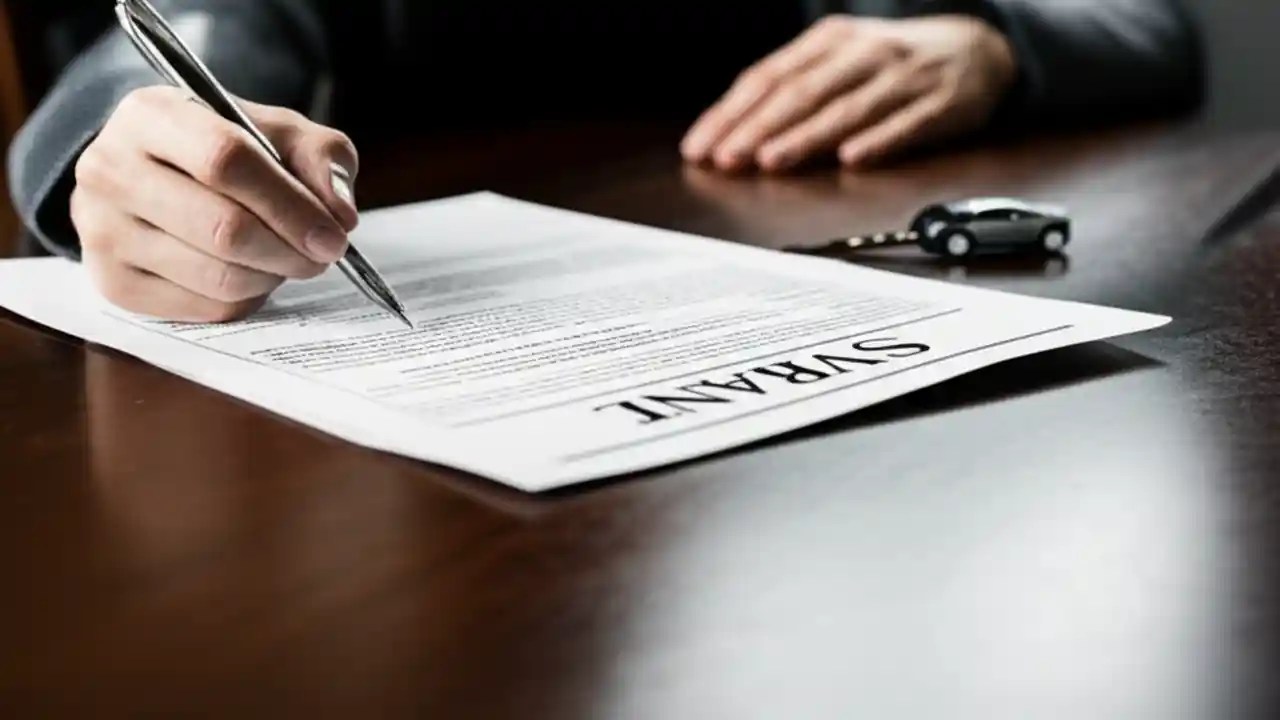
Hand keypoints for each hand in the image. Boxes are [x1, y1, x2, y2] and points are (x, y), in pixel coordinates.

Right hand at [71, 87, 359, 321]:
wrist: (156, 174)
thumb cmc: (225, 147)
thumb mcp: (278, 131)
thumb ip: (321, 156)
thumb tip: (339, 214)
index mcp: (150, 115)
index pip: (226, 161)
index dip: (290, 205)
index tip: (334, 234)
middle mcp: (111, 170)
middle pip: (223, 229)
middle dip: (290, 250)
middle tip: (323, 254)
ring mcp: (103, 231)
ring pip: (218, 277)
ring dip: (273, 276)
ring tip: (286, 257)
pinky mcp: (114, 284)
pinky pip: (206, 309)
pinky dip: (248, 298)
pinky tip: (251, 273)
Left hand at [680, 14, 1016, 172]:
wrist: (978, 47)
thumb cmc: (893, 62)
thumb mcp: (838, 59)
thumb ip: (792, 89)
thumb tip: (735, 132)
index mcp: (828, 41)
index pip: (769, 77)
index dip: (731, 114)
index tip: (701, 148)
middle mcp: (861, 54)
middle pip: (801, 93)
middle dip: (758, 128)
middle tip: (726, 159)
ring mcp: (902, 78)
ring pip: (846, 109)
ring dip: (806, 137)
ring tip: (772, 160)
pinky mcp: (939, 104)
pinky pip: (905, 124)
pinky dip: (878, 141)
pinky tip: (852, 158)